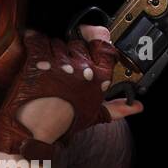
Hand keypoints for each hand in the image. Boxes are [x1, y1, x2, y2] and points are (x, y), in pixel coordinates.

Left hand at [0, 26, 142, 159]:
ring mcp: (60, 63)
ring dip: (51, 49)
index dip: (96, 35)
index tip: (90, 34)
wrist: (35, 133)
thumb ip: (118, 108)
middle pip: (77, 42)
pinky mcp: (38, 61)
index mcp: (100, 78)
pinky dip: (32, 38)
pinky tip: (31, 43)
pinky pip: (36, 39)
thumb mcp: (95, 115)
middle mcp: (82, 68)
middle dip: (69, 50)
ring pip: (57, 41)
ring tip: (46, 66)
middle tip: (61, 66)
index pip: (104, 43)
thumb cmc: (64, 125)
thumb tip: (136, 107)